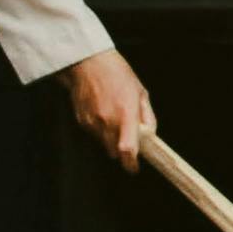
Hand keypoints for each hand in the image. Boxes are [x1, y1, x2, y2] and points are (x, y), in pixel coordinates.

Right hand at [61, 50, 154, 166]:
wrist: (89, 63)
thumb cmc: (118, 74)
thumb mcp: (141, 92)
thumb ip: (147, 116)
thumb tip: (150, 134)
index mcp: (126, 114)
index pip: (127, 148)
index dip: (130, 163)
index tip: (133, 168)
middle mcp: (108, 121)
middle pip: (115, 151)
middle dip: (123, 150)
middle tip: (128, 138)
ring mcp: (93, 122)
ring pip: (104, 144)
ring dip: (111, 139)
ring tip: (115, 118)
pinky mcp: (82, 121)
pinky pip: (94, 134)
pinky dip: (101, 130)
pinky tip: (103, 113)